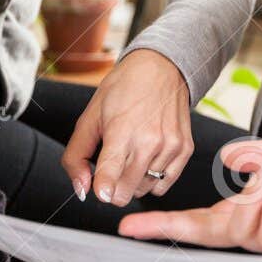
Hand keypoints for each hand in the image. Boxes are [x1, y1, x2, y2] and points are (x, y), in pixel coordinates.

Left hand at [62, 49, 192, 204]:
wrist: (160, 68)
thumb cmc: (124, 89)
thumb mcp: (89, 117)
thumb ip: (76, 156)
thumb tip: (81, 188)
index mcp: (121, 132)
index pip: (109, 181)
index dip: (100, 191)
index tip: (99, 189)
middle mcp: (149, 142)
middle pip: (125, 193)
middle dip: (112, 187)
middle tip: (111, 168)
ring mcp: (170, 147)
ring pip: (144, 190)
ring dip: (133, 181)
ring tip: (131, 156)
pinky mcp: (185, 149)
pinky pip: (164, 185)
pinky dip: (152, 180)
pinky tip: (146, 160)